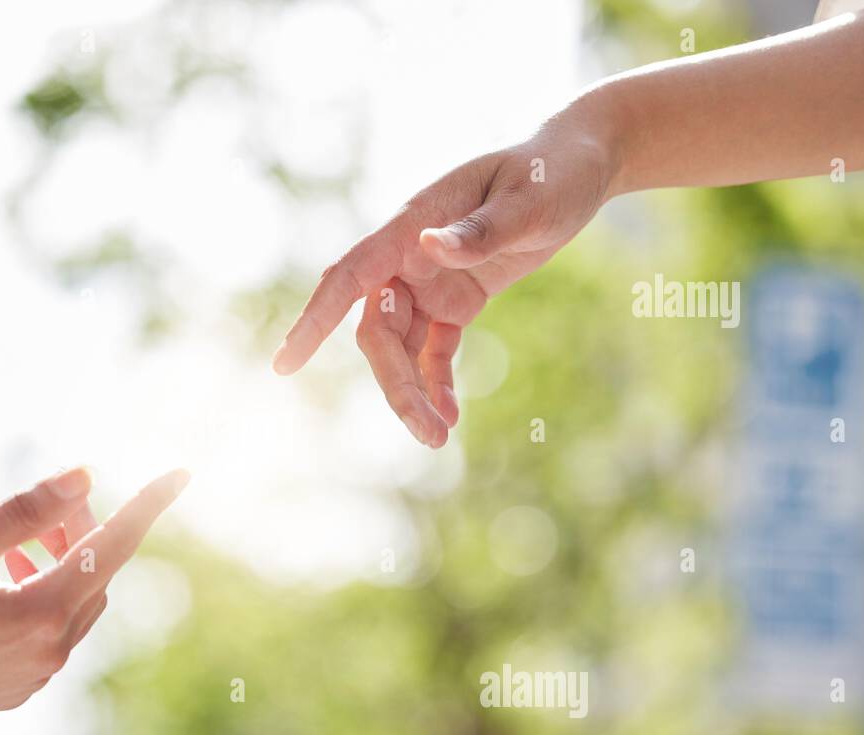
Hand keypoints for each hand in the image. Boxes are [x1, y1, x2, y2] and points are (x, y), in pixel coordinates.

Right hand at [0, 466, 188, 734]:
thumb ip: (23, 514)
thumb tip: (84, 480)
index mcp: (40, 614)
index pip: (113, 547)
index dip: (147, 507)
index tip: (179, 474)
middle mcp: (50, 651)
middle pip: (95, 576)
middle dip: (84, 533)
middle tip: (53, 504)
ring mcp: (36, 677)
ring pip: (75, 606)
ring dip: (62, 566)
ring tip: (18, 545)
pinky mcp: (17, 691)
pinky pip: (52, 635)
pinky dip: (44, 600)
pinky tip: (2, 585)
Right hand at [272, 111, 617, 446]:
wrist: (578, 166)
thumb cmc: (552, 171)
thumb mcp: (528, 200)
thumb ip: (482, 228)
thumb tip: (430, 247)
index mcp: (413, 224)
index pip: (350, 276)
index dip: (315, 320)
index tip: (286, 364)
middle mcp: (410, 256)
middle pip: (378, 331)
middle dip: (395, 385)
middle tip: (428, 436)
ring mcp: (429, 280)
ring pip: (401, 349)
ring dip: (414, 394)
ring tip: (438, 439)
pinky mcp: (455, 299)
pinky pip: (433, 349)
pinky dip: (437, 383)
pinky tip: (450, 418)